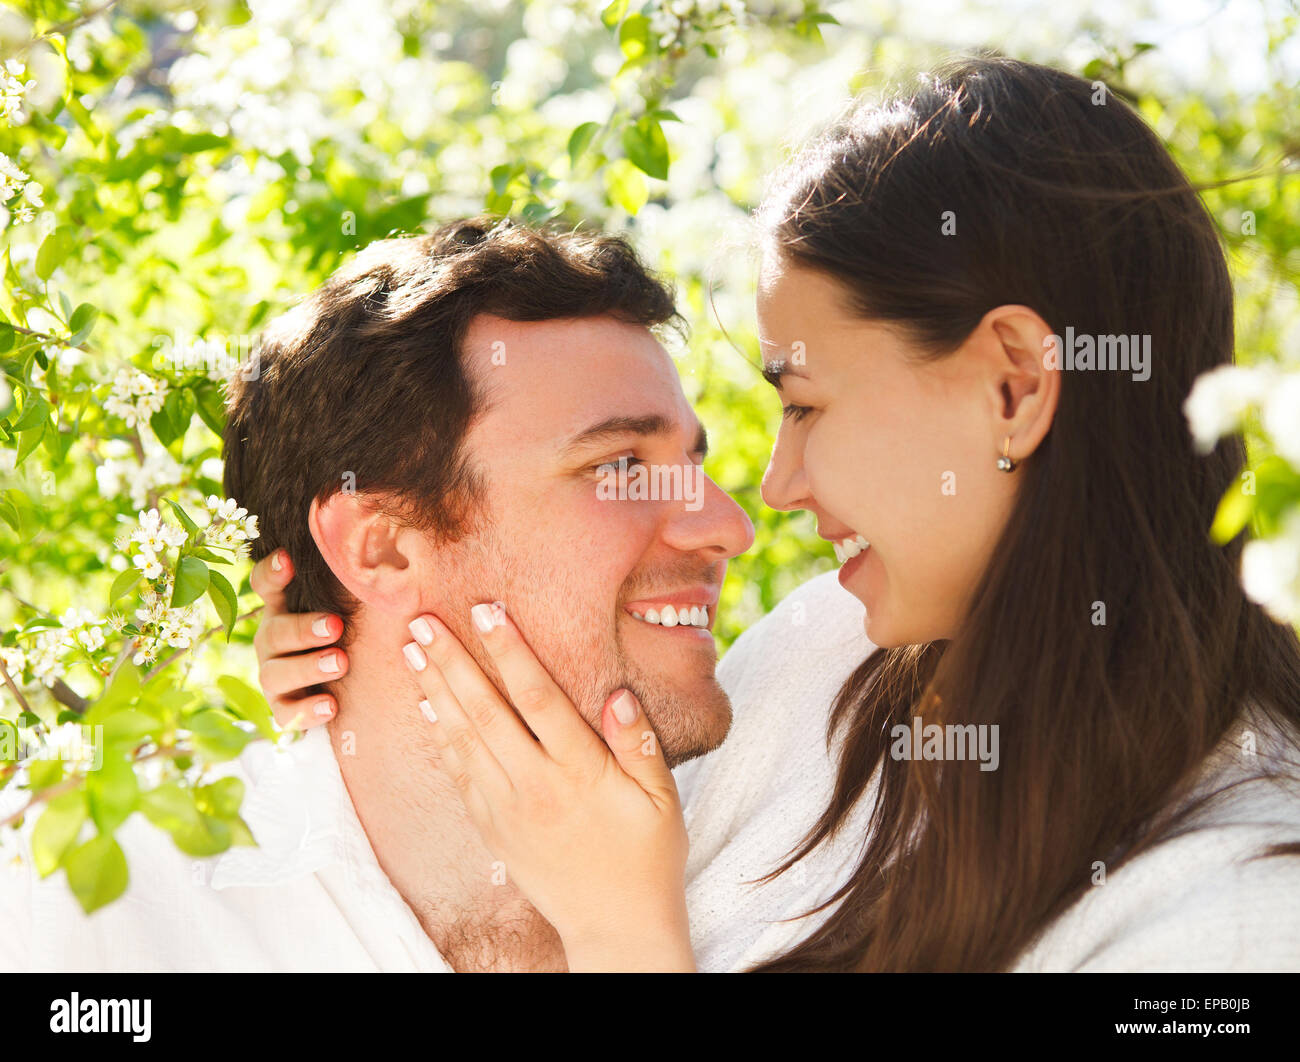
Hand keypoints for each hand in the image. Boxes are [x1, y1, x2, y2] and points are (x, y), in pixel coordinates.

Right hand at [250, 550, 348, 728]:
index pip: (265, 586)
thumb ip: (353, 584)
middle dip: (304, 629)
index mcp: (284, 609)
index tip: (287, 559)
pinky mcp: (283, 708)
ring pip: (275, 673)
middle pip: (273, 633)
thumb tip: (389, 548)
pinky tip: (331, 705)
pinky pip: (285, 713)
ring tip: (340, 662)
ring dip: (308, 667)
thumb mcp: (350, 607)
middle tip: (335, 626)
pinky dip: (307, 710)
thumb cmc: (351, 632)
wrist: (349, 685)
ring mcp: (274, 675)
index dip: (270, 572)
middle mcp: (272, 641)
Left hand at [402, 602, 695, 971]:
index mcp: (581, 772)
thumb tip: (617, 695)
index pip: (539, 698)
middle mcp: (537, 786)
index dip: (512, 651)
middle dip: (453, 661)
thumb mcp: (663, 799)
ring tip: (411, 652)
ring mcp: (508, 809)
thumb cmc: (647, 857)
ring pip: (463, 739)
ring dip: (434, 691)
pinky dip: (439, 738)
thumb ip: (638, 745)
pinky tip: (426, 708)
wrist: (615, 927)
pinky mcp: (493, 829)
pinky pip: (459, 775)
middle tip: (423, 620)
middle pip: (486, 711)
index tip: (487, 611)